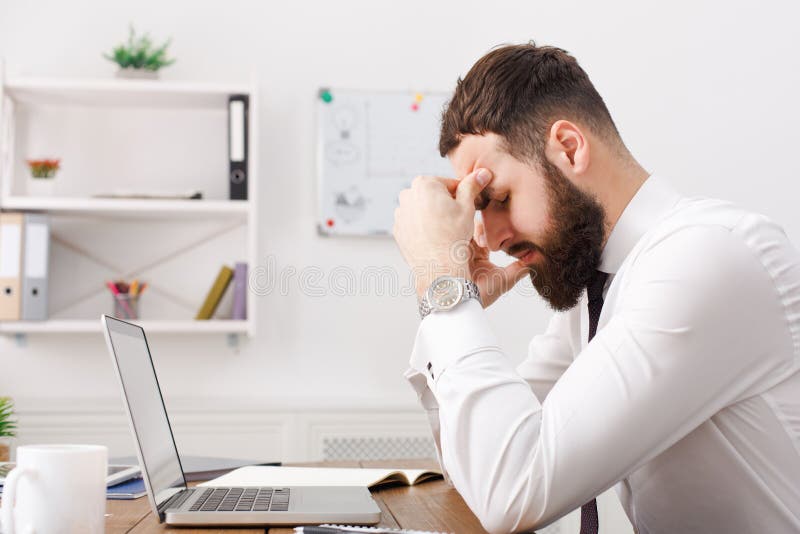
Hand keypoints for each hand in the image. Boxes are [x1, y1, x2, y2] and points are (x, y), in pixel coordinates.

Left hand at [393, 168, 527, 304]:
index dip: (462, 196)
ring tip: (447, 232)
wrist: (438, 267)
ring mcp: (400, 214)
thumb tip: (482, 173)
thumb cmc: (453, 236)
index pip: (449, 184)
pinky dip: (424, 229)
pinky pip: (415, 225)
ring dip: (435, 216)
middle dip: (446, 205)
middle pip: (434, 196)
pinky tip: (435, 239)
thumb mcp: (467, 206)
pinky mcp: (398, 231)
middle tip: (458, 221)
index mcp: (423, 183)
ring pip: (424, 210)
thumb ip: (472, 186)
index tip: (468, 207)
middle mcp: (407, 195)